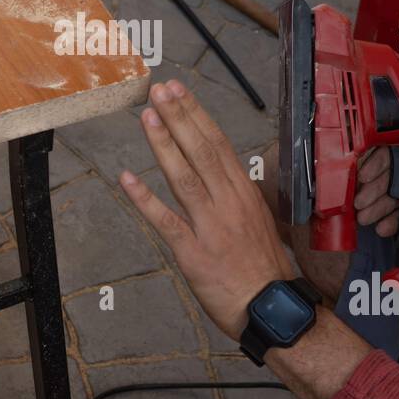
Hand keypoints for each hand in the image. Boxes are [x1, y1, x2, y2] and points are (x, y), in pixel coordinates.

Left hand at [119, 80, 295, 340]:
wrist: (271, 308)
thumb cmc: (265, 269)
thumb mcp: (260, 221)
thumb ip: (239, 196)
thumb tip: (227, 175)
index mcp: (244, 192)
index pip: (219, 144)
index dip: (196, 115)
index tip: (179, 91)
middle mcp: (229, 203)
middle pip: (202, 151)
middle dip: (179, 117)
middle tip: (159, 90)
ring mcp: (211, 226)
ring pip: (185, 178)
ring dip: (164, 145)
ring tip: (147, 117)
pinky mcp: (194, 253)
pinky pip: (166, 222)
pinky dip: (145, 200)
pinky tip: (127, 179)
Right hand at [353, 133, 398, 255]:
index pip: (394, 153)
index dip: (376, 162)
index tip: (364, 172)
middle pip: (385, 178)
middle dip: (370, 189)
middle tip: (361, 200)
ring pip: (387, 199)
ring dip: (374, 207)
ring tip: (365, 217)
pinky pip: (397, 219)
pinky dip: (387, 223)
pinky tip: (383, 228)